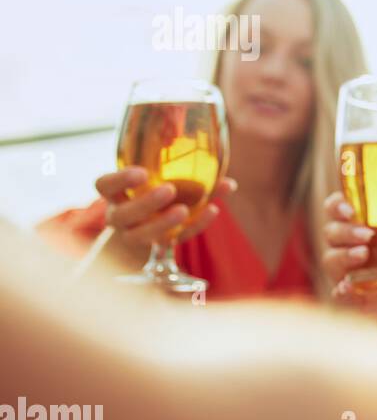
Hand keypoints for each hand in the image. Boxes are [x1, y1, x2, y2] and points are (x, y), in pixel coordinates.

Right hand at [97, 167, 235, 248]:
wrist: (154, 224)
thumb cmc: (160, 192)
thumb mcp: (167, 180)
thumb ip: (194, 175)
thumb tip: (229, 182)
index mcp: (116, 194)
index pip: (104, 185)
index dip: (119, 180)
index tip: (142, 173)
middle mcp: (121, 217)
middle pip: (123, 214)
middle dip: (145, 203)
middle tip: (169, 190)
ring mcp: (136, 235)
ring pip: (141, 235)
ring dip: (163, 223)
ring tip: (184, 210)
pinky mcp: (158, 247)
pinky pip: (174, 240)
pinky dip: (195, 226)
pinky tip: (213, 210)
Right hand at [322, 191, 376, 330]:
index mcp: (358, 227)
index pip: (335, 210)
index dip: (335, 205)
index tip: (350, 209)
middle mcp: (346, 248)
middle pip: (331, 233)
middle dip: (345, 231)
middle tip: (368, 235)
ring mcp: (346, 273)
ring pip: (330, 260)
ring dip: (344, 255)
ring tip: (364, 254)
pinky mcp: (351, 299)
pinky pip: (337, 294)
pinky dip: (341, 290)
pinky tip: (347, 287)